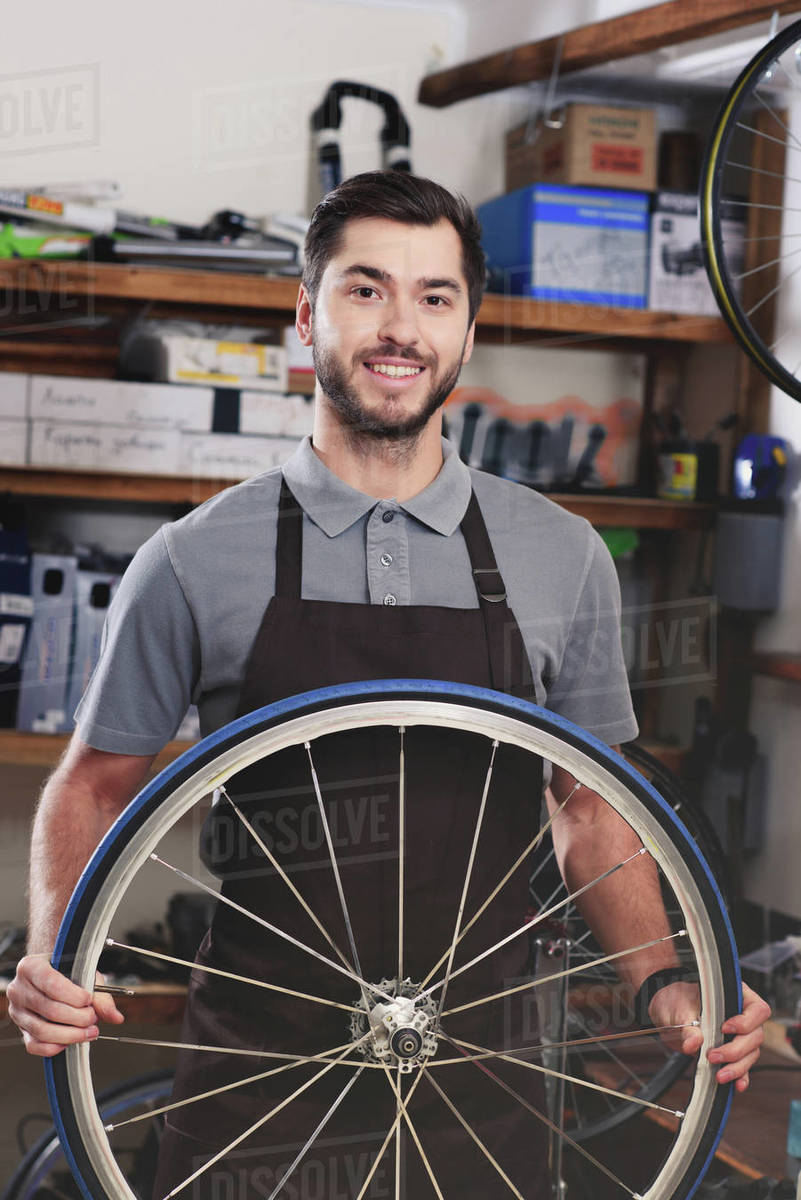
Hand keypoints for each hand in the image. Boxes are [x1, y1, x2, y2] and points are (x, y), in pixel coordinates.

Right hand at [7, 954, 123, 1056]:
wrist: (49, 973)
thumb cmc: (66, 970)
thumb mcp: (84, 973)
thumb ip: (100, 995)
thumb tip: (116, 1017)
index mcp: (31, 966)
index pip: (52, 984)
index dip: (74, 996)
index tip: (89, 1000)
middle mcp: (19, 989)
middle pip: (50, 1010)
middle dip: (77, 1018)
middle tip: (93, 1018)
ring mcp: (17, 1011)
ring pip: (42, 1031)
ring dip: (71, 1035)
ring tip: (90, 1032)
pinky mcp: (20, 1029)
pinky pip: (35, 1045)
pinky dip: (55, 1047)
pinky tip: (71, 1040)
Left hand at [649, 978, 769, 1092]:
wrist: (670, 1013)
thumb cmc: (678, 1000)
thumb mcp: (679, 1008)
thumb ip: (687, 1025)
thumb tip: (694, 1042)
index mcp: (735, 996)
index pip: (757, 1010)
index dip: (746, 1022)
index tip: (725, 1029)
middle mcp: (742, 1016)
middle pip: (755, 1036)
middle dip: (735, 1050)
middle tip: (713, 1056)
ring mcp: (739, 1036)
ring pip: (751, 1054)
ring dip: (737, 1067)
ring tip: (719, 1074)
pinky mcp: (732, 1053)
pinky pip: (744, 1067)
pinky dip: (740, 1076)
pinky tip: (736, 1084)